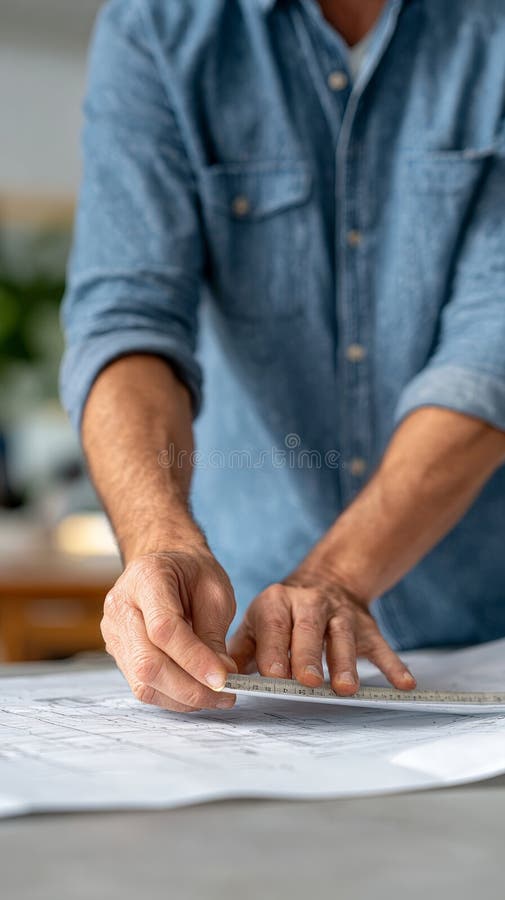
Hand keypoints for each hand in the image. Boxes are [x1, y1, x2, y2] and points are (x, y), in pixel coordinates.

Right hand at [101, 549, 237, 710]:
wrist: (167, 563)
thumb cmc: (193, 573)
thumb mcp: (215, 592)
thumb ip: (214, 634)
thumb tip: (220, 677)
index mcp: (145, 578)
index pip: (164, 629)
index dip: (194, 659)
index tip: (224, 678)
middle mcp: (120, 606)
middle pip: (148, 663)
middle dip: (191, 687)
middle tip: (227, 694)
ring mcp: (114, 632)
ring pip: (143, 682)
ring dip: (183, 697)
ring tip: (216, 696)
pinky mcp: (118, 653)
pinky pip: (142, 685)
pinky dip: (172, 696)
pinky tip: (196, 692)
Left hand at [229, 575, 415, 694]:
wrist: (325, 582)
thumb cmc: (282, 615)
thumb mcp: (257, 623)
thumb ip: (241, 651)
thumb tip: (220, 679)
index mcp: (276, 603)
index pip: (274, 627)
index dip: (274, 651)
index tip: (273, 675)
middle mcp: (310, 605)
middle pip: (309, 631)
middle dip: (308, 657)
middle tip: (306, 682)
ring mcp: (341, 615)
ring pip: (344, 637)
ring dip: (345, 662)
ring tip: (345, 688)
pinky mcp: (367, 626)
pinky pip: (382, 646)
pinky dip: (394, 665)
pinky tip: (403, 684)